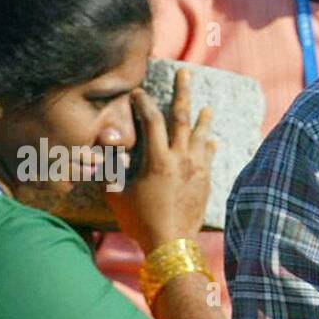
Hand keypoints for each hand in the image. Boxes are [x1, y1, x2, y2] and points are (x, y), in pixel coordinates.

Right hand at [105, 68, 215, 253]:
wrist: (172, 245)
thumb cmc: (141, 221)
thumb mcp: (118, 193)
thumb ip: (113, 169)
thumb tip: (104, 151)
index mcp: (159, 160)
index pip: (151, 120)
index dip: (143, 103)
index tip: (137, 92)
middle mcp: (182, 160)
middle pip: (183, 119)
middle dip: (183, 94)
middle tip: (186, 74)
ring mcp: (197, 171)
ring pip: (202, 138)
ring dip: (204, 120)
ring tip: (208, 107)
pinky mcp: (205, 183)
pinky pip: (209, 159)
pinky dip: (211, 147)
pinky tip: (214, 141)